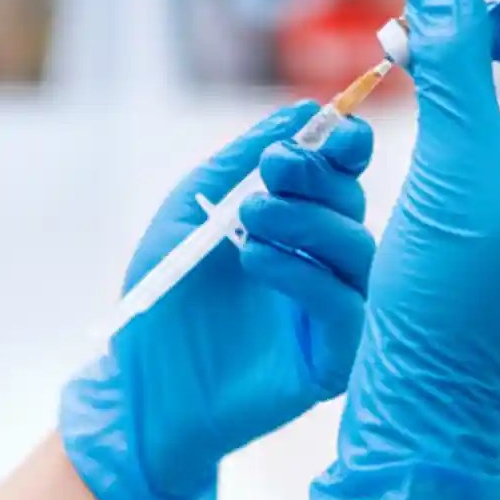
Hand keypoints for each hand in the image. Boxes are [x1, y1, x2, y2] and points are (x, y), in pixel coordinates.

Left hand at [62, 101, 374, 499]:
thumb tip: (299, 111)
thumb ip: (238, 164)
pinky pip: (346, 309)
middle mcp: (323, 264)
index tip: (334, 126)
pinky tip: (256, 259)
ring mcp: (331, 313)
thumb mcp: (189, 214)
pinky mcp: (332, 360)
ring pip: (360, 253)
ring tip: (252, 217)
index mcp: (297, 226)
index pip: (341, 178)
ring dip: (309, 221)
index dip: (346, 148)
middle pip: (353, 206)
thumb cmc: (166, 301)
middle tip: (274, 168)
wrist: (139, 388)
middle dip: (318, 177)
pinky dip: (307, 275)